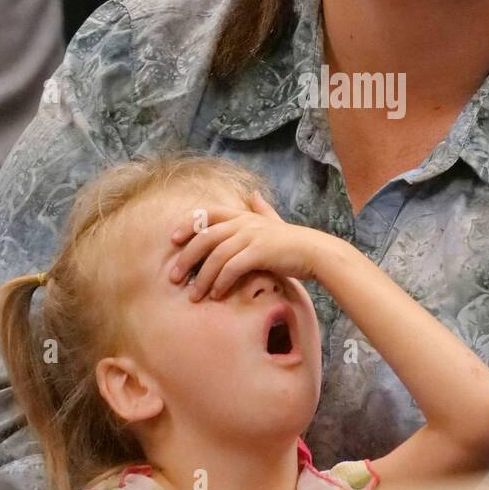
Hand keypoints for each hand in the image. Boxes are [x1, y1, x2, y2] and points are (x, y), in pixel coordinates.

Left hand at [168, 192, 332, 300]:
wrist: (315, 253)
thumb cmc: (292, 242)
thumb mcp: (274, 221)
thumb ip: (261, 208)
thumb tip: (254, 194)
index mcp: (244, 215)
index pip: (207, 213)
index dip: (187, 224)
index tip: (172, 240)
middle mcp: (244, 223)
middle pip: (205, 237)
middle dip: (186, 258)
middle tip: (174, 277)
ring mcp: (252, 236)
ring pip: (216, 255)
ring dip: (202, 277)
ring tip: (194, 295)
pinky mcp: (260, 253)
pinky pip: (232, 267)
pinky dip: (221, 282)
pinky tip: (216, 295)